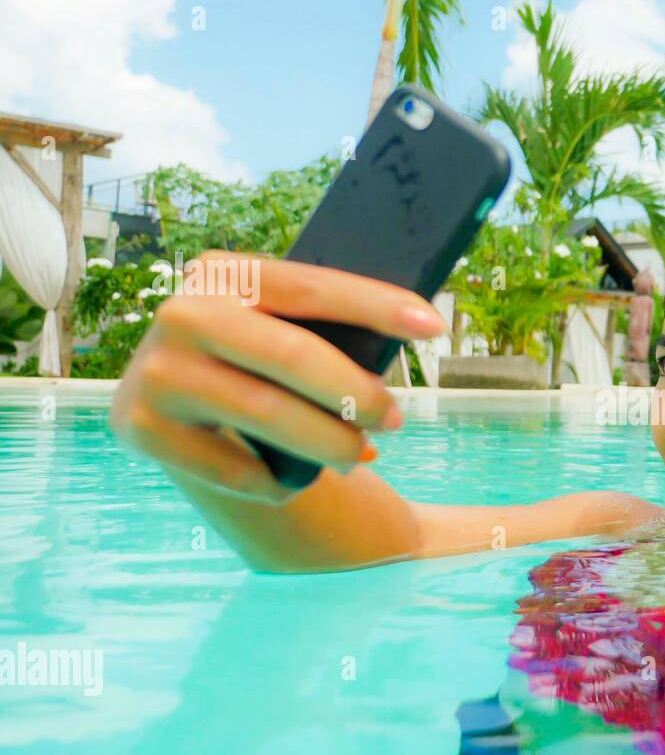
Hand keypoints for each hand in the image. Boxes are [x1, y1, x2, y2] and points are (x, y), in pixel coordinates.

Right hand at [111, 251, 445, 503]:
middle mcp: (180, 313)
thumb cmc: (256, 363)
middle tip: (395, 419)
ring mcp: (156, 371)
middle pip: (291, 355)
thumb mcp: (282, 331)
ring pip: (265, 414)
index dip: (376, 305)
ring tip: (359, 455)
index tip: (433, 325)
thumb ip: (328, 329)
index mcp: (222, 273)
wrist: (178, 409)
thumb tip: (416, 330)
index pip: (311, 287)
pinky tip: (291, 481)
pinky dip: (276, 481)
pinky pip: (233, 467)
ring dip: (327, 442)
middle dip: (355, 392)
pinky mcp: (140, 429)